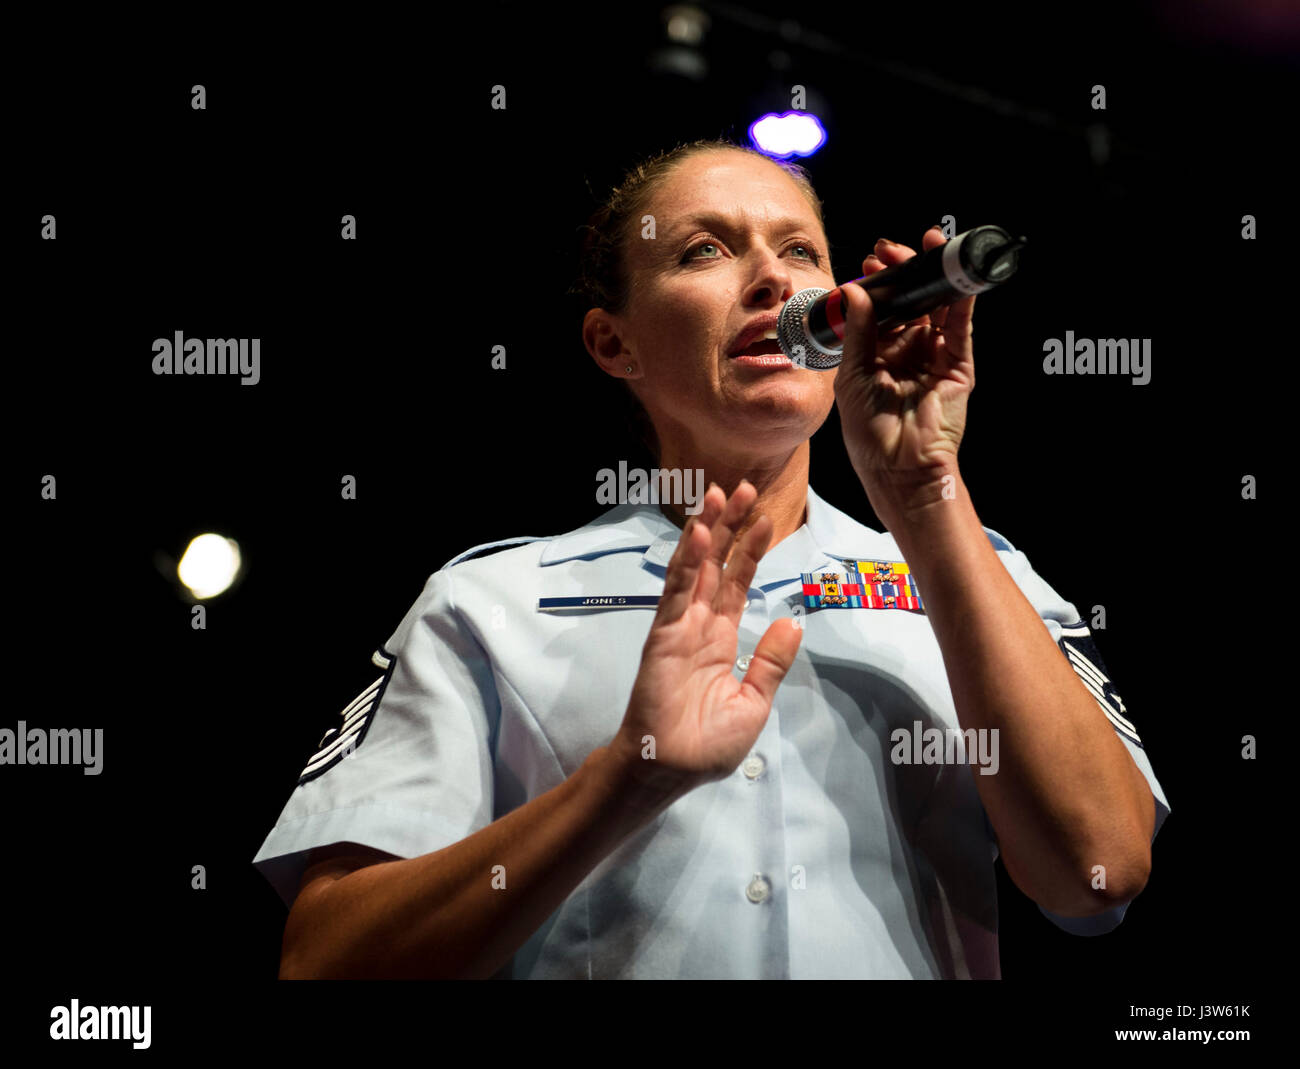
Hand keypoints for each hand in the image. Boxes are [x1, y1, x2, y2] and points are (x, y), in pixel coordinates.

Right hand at [610, 481, 801, 799]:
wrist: (672, 769)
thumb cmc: (709, 745)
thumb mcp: (754, 702)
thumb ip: (770, 662)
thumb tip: (792, 623)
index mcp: (723, 639)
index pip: (738, 584)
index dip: (751, 551)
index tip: (768, 519)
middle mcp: (701, 624)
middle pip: (718, 564)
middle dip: (732, 527)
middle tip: (746, 488)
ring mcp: (680, 625)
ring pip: (696, 567)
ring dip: (709, 530)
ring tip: (721, 494)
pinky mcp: (664, 633)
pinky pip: (677, 591)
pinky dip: (687, 561)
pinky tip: (700, 533)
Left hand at [834, 229, 974, 523]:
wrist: (899, 468)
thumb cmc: (870, 433)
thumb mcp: (853, 376)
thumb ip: (858, 332)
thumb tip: (854, 291)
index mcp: (877, 356)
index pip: (880, 310)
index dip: (877, 285)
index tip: (868, 262)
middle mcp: (907, 352)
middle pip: (909, 302)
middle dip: (902, 272)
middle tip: (891, 250)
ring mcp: (935, 357)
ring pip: (936, 307)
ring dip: (932, 276)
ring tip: (926, 246)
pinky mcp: (958, 365)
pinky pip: (960, 326)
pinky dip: (960, 298)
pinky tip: (954, 273)